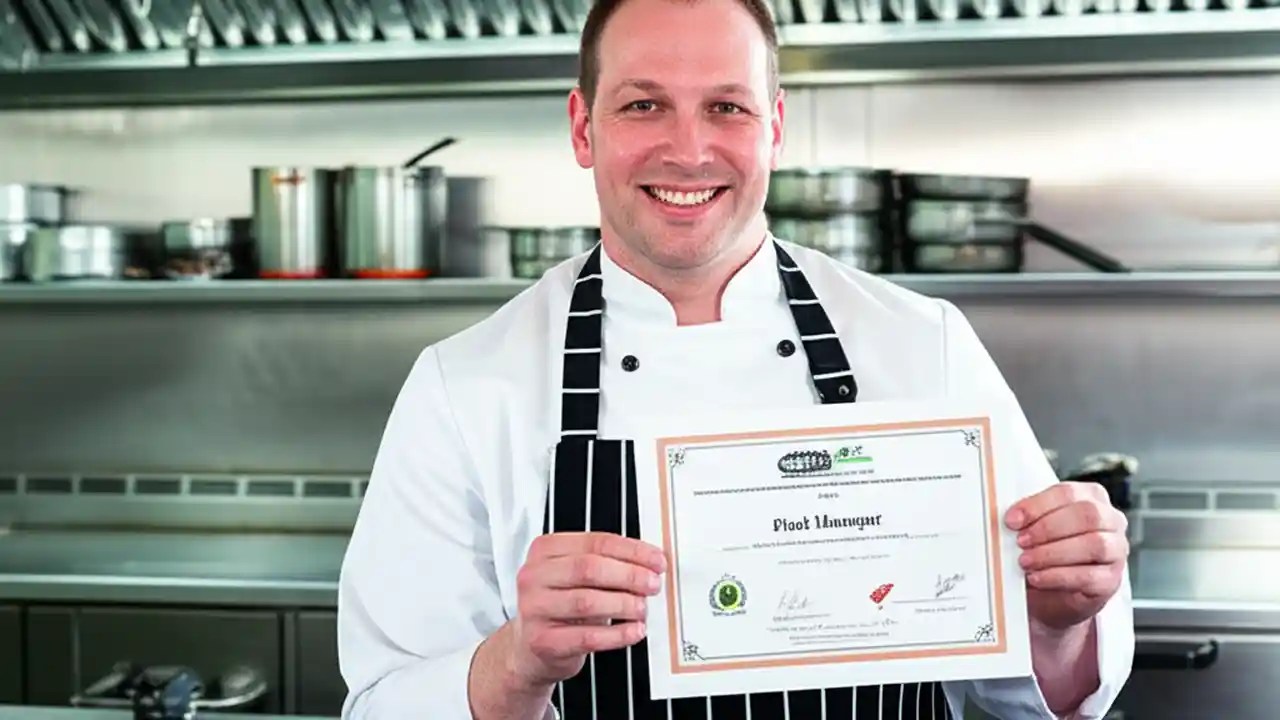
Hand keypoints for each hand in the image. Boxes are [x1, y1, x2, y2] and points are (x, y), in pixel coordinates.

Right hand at [508, 531, 665, 690]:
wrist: (531, 647)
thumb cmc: (561, 606)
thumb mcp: (576, 577)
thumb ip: (607, 564)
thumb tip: (651, 564)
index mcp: (545, 550)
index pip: (595, 542)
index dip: (632, 551)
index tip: (657, 561)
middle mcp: (534, 576)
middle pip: (589, 568)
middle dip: (629, 575)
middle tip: (653, 584)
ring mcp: (535, 608)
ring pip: (587, 601)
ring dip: (624, 604)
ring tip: (642, 608)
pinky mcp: (542, 641)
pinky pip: (587, 637)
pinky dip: (617, 634)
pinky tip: (634, 631)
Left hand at [1006, 482, 1128, 630]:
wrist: (1056, 590)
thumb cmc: (1047, 548)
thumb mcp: (1038, 528)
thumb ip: (1029, 518)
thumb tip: (1009, 518)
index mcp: (1092, 497)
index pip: (1068, 493)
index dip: (1037, 505)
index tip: (1012, 519)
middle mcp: (1111, 521)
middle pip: (1087, 515)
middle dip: (1048, 528)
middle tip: (1020, 541)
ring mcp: (1116, 551)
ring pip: (1094, 545)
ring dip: (1053, 553)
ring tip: (1026, 561)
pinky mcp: (1111, 580)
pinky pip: (1089, 576)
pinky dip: (1058, 576)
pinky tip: (1037, 577)